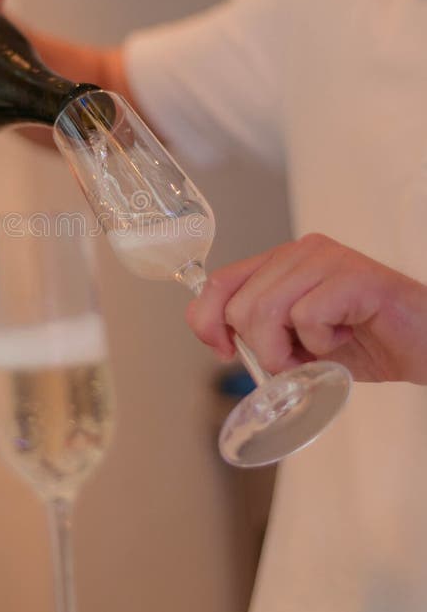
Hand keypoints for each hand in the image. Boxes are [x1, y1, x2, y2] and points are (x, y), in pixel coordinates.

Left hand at [185, 233, 426, 383]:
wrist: (424, 345)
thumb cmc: (366, 341)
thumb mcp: (298, 341)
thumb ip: (261, 333)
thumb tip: (223, 343)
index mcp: (280, 264)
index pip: (219, 283)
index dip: (207, 321)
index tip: (224, 351)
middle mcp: (298, 252)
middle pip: (239, 307)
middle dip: (263, 350)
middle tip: (300, 358)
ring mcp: (325, 259)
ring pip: (265, 312)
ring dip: (289, 352)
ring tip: (321, 351)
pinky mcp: (351, 275)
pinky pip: (305, 317)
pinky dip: (321, 344)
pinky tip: (346, 337)